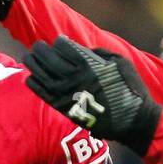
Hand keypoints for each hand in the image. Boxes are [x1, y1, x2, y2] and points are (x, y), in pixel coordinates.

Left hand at [24, 36, 162, 155]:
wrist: (133, 121)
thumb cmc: (130, 89)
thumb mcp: (120, 63)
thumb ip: (100, 54)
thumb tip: (83, 50)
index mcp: (88, 64)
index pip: (63, 46)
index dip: (59, 42)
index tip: (59, 42)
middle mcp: (75, 78)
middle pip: (48, 58)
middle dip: (40, 49)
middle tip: (37, 46)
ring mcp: (68, 94)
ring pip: (42, 75)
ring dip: (32, 64)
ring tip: (28, 57)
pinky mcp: (65, 109)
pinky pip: (43, 94)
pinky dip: (34, 85)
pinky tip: (30, 77)